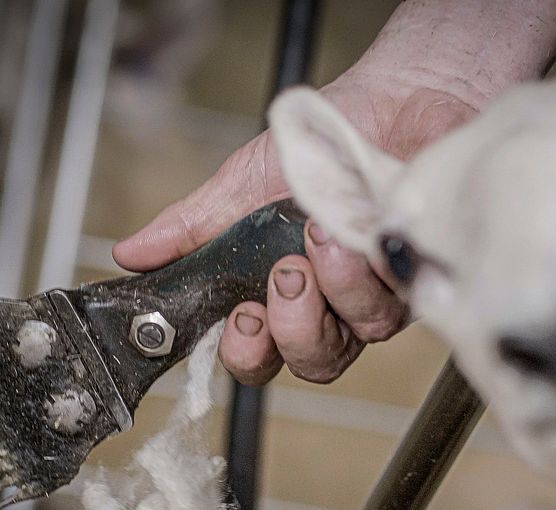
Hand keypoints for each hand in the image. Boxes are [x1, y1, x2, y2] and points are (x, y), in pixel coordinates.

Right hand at [113, 69, 476, 383]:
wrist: (390, 100)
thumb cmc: (316, 147)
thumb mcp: (239, 186)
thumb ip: (191, 227)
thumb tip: (130, 256)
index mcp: (283, 297)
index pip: (263, 357)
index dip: (250, 352)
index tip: (242, 318)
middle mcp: (336, 307)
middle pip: (316, 362)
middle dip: (295, 327)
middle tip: (286, 273)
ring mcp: (385, 292)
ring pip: (365, 330)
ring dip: (339, 285)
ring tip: (324, 231)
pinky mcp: (425, 270)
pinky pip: (403, 292)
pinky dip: (377, 261)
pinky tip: (365, 224)